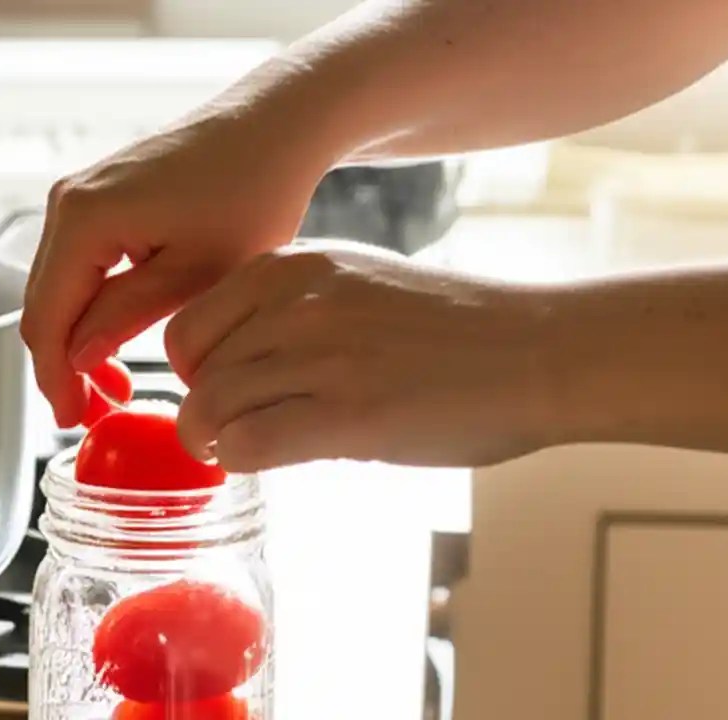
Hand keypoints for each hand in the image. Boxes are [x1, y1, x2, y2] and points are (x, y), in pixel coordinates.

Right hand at [21, 96, 337, 426]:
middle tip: (99, 415)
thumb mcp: (195, 275)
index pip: (45, 319)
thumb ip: (126, 317)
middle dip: (64, 366)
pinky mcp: (98, 197)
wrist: (273, 128)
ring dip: (78, 340)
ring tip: (117, 387)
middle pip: (42, 305)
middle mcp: (66, 202)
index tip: (76, 421)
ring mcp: (78, 196)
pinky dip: (90, 308)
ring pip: (57, 289)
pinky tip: (120, 340)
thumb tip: (75, 360)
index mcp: (83, 219)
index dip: (55, 380)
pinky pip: (77, 265)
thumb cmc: (250, 194)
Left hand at [166, 241, 553, 470]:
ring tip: (239, 451)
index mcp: (293, 264)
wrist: (540, 349)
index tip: (220, 391)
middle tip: (226, 431)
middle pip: (191, 371)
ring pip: (209, 409)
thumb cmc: (453, 326)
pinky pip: (247, 444)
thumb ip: (289, 306)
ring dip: (215, 442)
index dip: (194, 370)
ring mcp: (320, 354)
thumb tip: (231, 358)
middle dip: (199, 410)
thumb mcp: (355, 282)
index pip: (187, 324)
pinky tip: (267, 462)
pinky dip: (241, 462)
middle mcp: (296, 300)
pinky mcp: (348, 414)